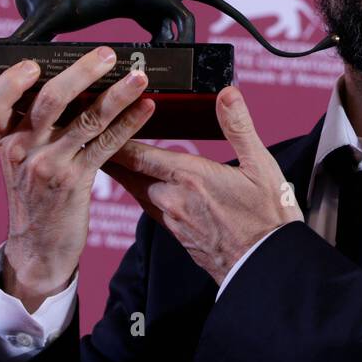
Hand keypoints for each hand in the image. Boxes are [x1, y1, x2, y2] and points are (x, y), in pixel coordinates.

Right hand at [0, 47, 155, 313]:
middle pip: (49, 102)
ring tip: (139, 77)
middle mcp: (23, 150)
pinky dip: (129, 124)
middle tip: (107, 55)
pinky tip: (146, 109)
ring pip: (86, 121)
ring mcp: (49, 166)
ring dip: (117, 95)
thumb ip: (32, 126)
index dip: (10, 82)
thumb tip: (66, 82)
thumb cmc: (34, 195)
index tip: (34, 64)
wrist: (38, 248)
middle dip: (81, 73)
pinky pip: (107, 146)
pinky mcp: (76, 182)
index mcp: (4, 140)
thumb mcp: (19, 159)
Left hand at [101, 85, 304, 284]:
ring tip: (111, 157)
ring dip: (125, 174)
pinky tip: (147, 186)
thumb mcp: (260, 165)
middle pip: (130, 174)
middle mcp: (173, 200)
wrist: (267, 267)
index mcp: (190, 178)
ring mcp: (174, 221)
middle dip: (112, 154)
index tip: (99, 124)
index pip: (139, 154)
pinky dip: (142, 192)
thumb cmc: (267, 217)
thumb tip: (226, 94)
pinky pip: (152, 208)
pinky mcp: (179, 236)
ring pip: (139, 192)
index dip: (115, 138)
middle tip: (94, 138)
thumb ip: (239, 127)